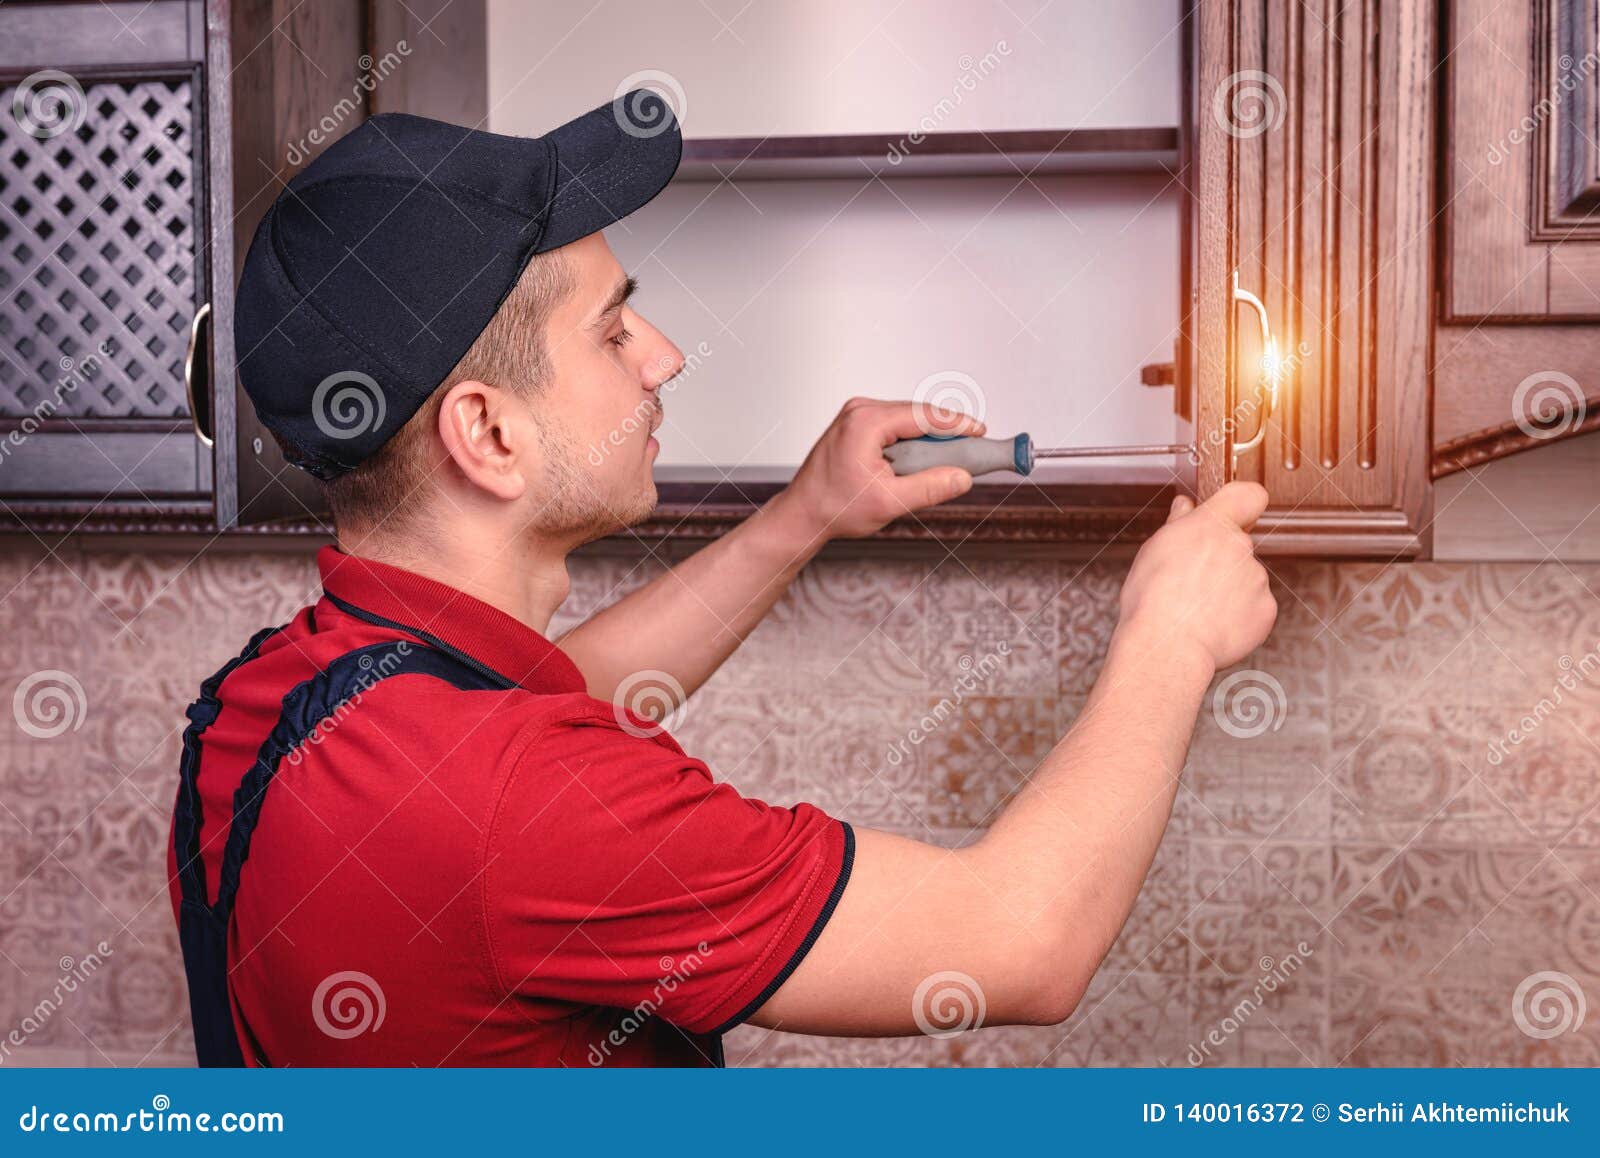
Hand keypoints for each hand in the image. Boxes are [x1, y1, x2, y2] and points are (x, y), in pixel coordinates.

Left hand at [771, 398, 985, 540]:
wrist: (803, 514)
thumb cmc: (834, 507)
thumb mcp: (889, 502)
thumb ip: (930, 488)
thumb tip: (962, 477)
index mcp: (866, 422)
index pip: (924, 415)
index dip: (957, 424)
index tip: (981, 433)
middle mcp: (859, 410)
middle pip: (917, 414)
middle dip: (946, 432)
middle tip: (973, 450)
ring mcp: (855, 415)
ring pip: (907, 419)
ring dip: (929, 438)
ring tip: (950, 460)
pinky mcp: (855, 425)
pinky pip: (894, 425)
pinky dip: (913, 440)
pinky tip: (923, 459)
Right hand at [1115, 482, 1277, 673]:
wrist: (1167, 646)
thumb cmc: (1152, 600)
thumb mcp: (1154, 551)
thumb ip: (1178, 523)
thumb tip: (1185, 506)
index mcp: (1212, 525)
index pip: (1248, 495)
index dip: (1243, 504)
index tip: (1234, 513)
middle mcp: (1240, 546)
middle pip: (1238, 545)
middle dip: (1220, 559)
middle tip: (1191, 581)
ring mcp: (1257, 578)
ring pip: (1246, 579)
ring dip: (1228, 591)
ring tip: (1197, 610)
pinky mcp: (1265, 610)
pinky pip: (1255, 608)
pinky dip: (1239, 616)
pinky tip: (1213, 625)